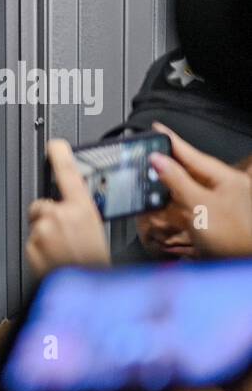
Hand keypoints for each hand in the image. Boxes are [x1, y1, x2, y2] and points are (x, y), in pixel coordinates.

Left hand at [25, 139, 109, 276]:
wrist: (86, 288)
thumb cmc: (96, 262)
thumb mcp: (96, 229)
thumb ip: (80, 212)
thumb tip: (71, 207)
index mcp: (81, 208)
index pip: (68, 174)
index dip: (60, 155)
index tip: (55, 144)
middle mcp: (59, 215)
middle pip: (43, 205)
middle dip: (50, 215)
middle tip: (66, 234)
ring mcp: (43, 231)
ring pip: (37, 224)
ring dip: (45, 232)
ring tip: (62, 248)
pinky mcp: (30, 245)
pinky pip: (31, 241)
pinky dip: (39, 247)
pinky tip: (54, 256)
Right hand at [147, 123, 251, 258]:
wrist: (243, 261)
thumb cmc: (233, 235)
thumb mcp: (199, 204)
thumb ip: (177, 181)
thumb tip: (158, 160)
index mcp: (225, 178)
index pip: (193, 154)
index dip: (173, 141)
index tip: (157, 129)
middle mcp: (222, 188)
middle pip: (189, 170)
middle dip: (168, 163)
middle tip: (149, 153)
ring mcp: (216, 204)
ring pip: (186, 187)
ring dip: (168, 183)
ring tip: (152, 175)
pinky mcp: (209, 219)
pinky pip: (187, 203)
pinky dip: (173, 201)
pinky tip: (163, 202)